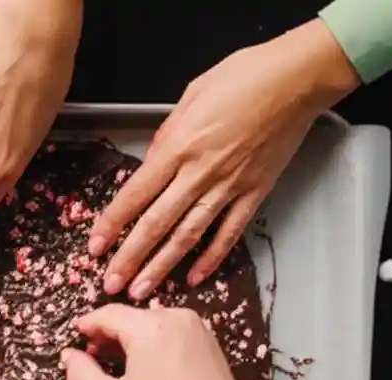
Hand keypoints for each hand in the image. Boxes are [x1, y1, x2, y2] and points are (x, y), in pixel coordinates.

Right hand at [62, 304, 271, 379]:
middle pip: (130, 317)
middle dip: (108, 335)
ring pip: (150, 324)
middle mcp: (175, 316)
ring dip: (131, 340)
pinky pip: (170, 332)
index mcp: (150, 327)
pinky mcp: (208, 340)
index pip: (107, 314)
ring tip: (119, 367)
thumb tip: (69, 356)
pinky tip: (148, 369)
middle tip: (93, 360)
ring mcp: (195, 327)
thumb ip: (83, 375)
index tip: (74, 341)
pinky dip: (153, 343)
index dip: (86, 326)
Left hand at [89, 19, 359, 298]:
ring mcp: (229, 187)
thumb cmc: (244, 76)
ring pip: (188, 235)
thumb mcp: (192, 95)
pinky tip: (194, 276)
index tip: (95, 246)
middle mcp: (200, 173)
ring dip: (162, 266)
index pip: (135, 194)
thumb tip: (153, 158)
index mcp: (178, 147)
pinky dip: (211, 257)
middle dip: (130, 258)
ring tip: (142, 291)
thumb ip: (168, 133)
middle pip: (156, 224)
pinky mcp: (255, 193)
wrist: (296, 79)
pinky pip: (229, 233)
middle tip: (110, 284)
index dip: (113, 223)